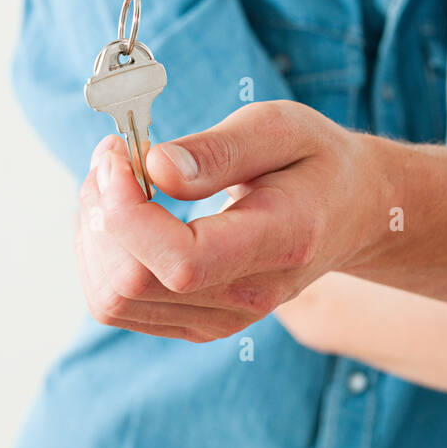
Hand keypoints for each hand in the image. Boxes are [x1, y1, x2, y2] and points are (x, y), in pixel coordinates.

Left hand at [75, 101, 383, 341]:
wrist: (351, 211)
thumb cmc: (314, 160)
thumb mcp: (280, 127)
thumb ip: (219, 149)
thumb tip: (155, 166)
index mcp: (280, 241)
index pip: (182, 261)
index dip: (127, 211)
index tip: (119, 152)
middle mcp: (249, 295)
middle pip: (132, 285)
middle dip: (101, 212)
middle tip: (114, 155)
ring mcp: (222, 318)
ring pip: (113, 300)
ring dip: (95, 233)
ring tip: (116, 179)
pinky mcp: (198, 321)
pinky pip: (120, 304)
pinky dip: (103, 254)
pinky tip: (124, 211)